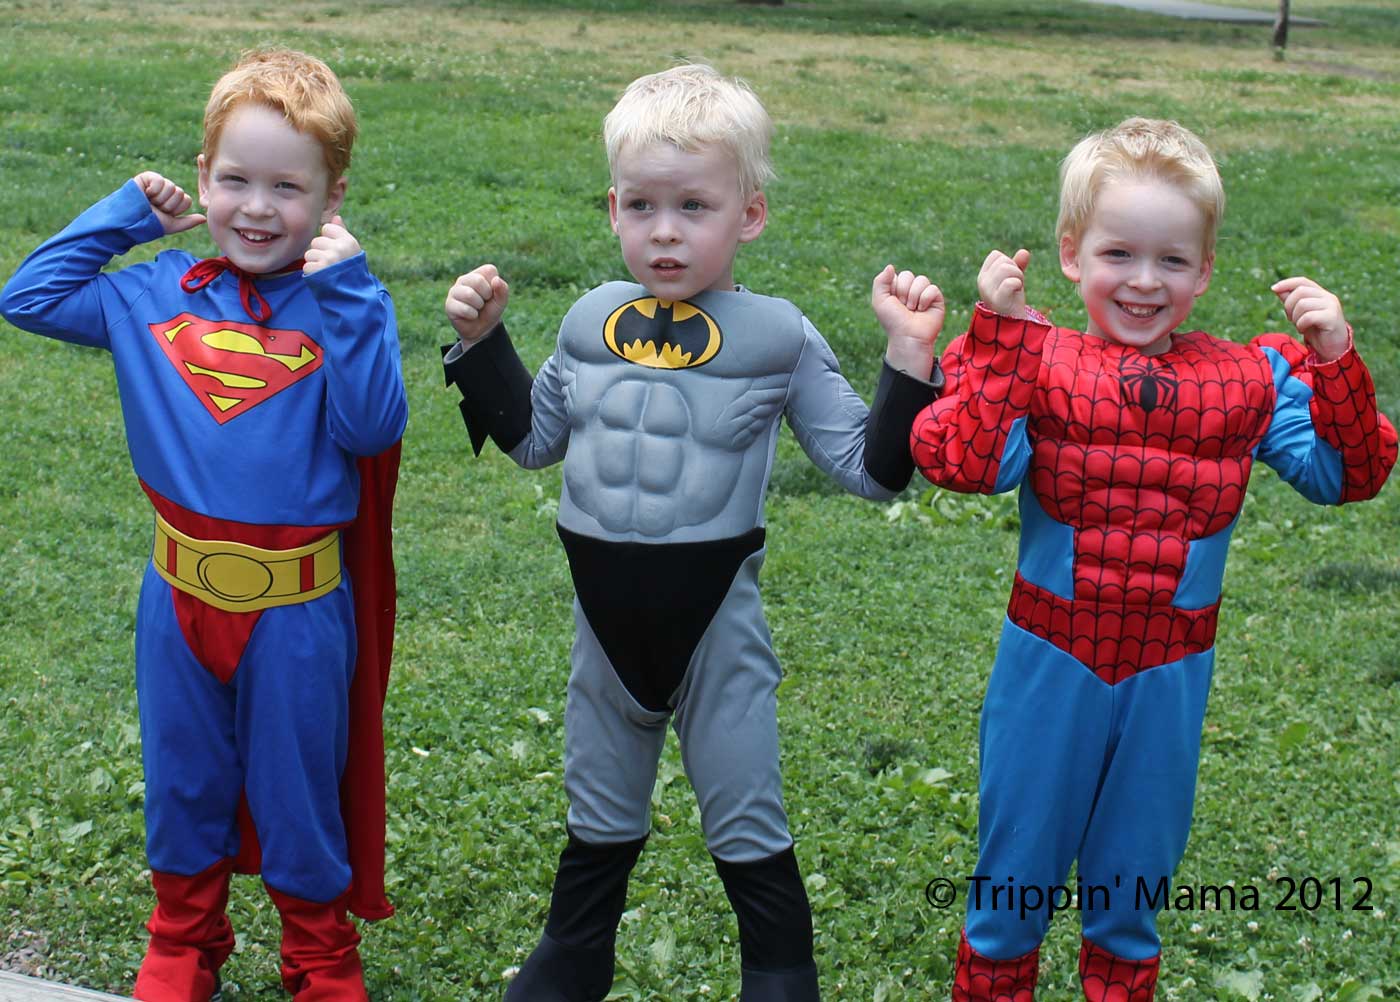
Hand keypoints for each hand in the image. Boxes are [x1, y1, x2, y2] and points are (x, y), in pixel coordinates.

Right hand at [134, 170, 204, 234]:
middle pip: (180, 194)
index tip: (164, 213)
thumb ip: (188, 222)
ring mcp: (158, 183)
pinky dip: (153, 190)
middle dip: (167, 205)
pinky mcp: (148, 177)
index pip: (186, 200)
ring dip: (159, 199)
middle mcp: (167, 191)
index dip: (176, 209)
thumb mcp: (171, 225)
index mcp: (174, 201)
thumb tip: (204, 218)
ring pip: (171, 187)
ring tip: (149, 201)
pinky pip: (160, 180)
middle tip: (155, 207)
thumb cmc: (149, 224)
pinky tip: (145, 193)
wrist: (131, 221)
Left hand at [303, 215, 360, 275]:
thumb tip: (335, 217)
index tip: (336, 251)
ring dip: (315, 263)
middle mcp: (340, 248)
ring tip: (326, 271)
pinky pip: (307, 265)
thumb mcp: (351, 251)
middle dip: (320, 252)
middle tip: (331, 264)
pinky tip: (322, 277)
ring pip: (310, 253)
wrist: (352, 296)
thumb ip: (342, 233)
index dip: (328, 240)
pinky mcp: (319, 270)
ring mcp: (329, 259)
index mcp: (348, 241)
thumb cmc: (350, 270)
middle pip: (316, 241)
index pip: (327, 228)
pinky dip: (312, 273)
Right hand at [446, 264, 509, 343]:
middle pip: (478, 281)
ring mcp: (454, 291)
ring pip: (469, 294)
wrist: (482, 329)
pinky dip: (472, 315)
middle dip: (486, 296)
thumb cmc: (490, 310)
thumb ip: (503, 289)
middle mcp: (464, 279)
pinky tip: (470, 316)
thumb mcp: (501, 301)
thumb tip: (496, 280)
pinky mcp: (449, 304)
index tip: (491, 294)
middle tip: (483, 302)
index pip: (490, 270)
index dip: (495, 286)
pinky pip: (464, 309)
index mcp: (478, 274)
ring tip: (477, 309)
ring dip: (479, 306)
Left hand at [872, 264, 943, 378]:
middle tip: (904, 307)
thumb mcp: (880, 301)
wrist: (907, 336)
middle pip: (908, 275)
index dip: (894, 288)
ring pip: (921, 280)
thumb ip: (880, 281)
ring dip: (914, 297)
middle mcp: (911, 290)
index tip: (894, 302)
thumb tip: (890, 266)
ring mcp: (924, 294)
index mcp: (898, 289)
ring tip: (913, 310)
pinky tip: (923, 310)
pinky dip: (925, 300)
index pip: (897, 275)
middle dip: (903, 292)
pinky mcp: (936, 299)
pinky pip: (932, 288)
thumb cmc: (893, 321)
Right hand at [977, 248, 1030, 317]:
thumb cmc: (1011, 300)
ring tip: (1016, 289)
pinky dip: (1017, 284)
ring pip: (1007, 268)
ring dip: (1018, 277)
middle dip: (1015, 270)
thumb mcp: (1014, 279)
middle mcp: (982, 282)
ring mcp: (988, 291)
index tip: (1010, 276)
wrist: (1012, 323)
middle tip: (1016, 285)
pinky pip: (1010, 282)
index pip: (996, 255)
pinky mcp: (997, 300)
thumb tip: (1024, 252)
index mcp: (983, 275)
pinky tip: (1016, 292)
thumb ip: (1018, 265)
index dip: (1008, 262)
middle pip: (1003, 261)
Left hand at [1272, 276, 1348, 362]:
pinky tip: (1303, 330)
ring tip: (1299, 325)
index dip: (1287, 283)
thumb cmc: (1315, 331)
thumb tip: (1277, 288)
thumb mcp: (1300, 314)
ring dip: (1295, 317)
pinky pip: (1308, 316)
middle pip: (1300, 291)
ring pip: (1302, 304)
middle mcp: (1328, 297)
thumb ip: (1291, 301)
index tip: (1273, 288)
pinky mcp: (1332, 317)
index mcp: (1320, 294)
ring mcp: (1332, 306)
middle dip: (1288, 306)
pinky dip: (1300, 324)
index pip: (1302, 281)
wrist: (1333, 348)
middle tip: (1291, 319)